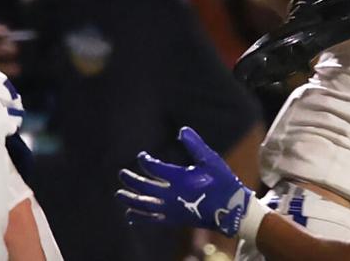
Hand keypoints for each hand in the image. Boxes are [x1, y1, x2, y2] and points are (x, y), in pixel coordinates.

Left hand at [117, 127, 256, 237]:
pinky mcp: (174, 219)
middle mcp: (172, 195)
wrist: (230, 210)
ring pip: (145, 205)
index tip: (141, 157)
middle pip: (146, 188)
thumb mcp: (211, 160)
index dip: (146, 162)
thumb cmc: (222, 182)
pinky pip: (153, 219)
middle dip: (132, 180)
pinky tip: (130, 216)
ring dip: (131, 199)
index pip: (155, 169)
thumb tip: (182, 130)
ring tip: (119, 194)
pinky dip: (140, 218)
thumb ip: (195, 145)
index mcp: (180, 178)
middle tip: (121, 174)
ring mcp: (172, 209)